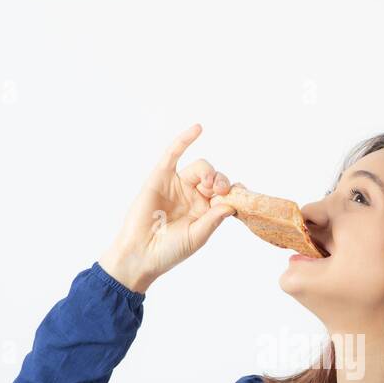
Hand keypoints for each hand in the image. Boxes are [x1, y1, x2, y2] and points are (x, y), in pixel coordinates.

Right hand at [99, 123, 234, 292]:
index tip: (242, 194)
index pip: (225, 193)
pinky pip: (173, 154)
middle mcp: (193, 196)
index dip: (234, 191)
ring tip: (208, 185)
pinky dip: (184, 140)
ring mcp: (177, 186)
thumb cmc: (169, 251)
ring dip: (209, 172)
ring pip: (201, 167)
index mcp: (204, 210)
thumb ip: (214, 219)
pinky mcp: (160, 177)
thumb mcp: (197, 237)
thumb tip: (232, 204)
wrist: (141, 254)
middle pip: (215, 178)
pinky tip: (198, 128)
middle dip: (221, 182)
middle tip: (219, 191)